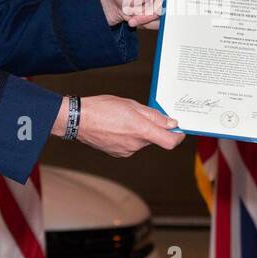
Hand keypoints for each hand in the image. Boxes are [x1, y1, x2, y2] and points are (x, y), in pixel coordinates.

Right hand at [53, 95, 184, 156]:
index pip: (169, 141)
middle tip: (141, 114)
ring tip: (123, 119)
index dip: (177, 136)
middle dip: (152, 128)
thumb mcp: (131, 104)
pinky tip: (116, 127)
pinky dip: (128, 136)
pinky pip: (131, 145)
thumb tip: (170, 123)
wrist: (78, 120)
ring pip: (141, 141)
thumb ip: (153, 115)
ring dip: (139, 132)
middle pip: (154, 139)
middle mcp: (135, 144)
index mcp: (141, 130)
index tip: (178, 130)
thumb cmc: (102, 108)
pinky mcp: (118, 153)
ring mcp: (126, 151)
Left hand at [99, 0, 175, 29]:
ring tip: (133, 12)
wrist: (112, 6)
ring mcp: (159, 3)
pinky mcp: (156, 15)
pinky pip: (158, 23)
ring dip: (146, 16)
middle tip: (141, 7)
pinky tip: (134, 17)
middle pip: (170, 3)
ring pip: (163, 15)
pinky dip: (144, 22)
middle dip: (154, 8)